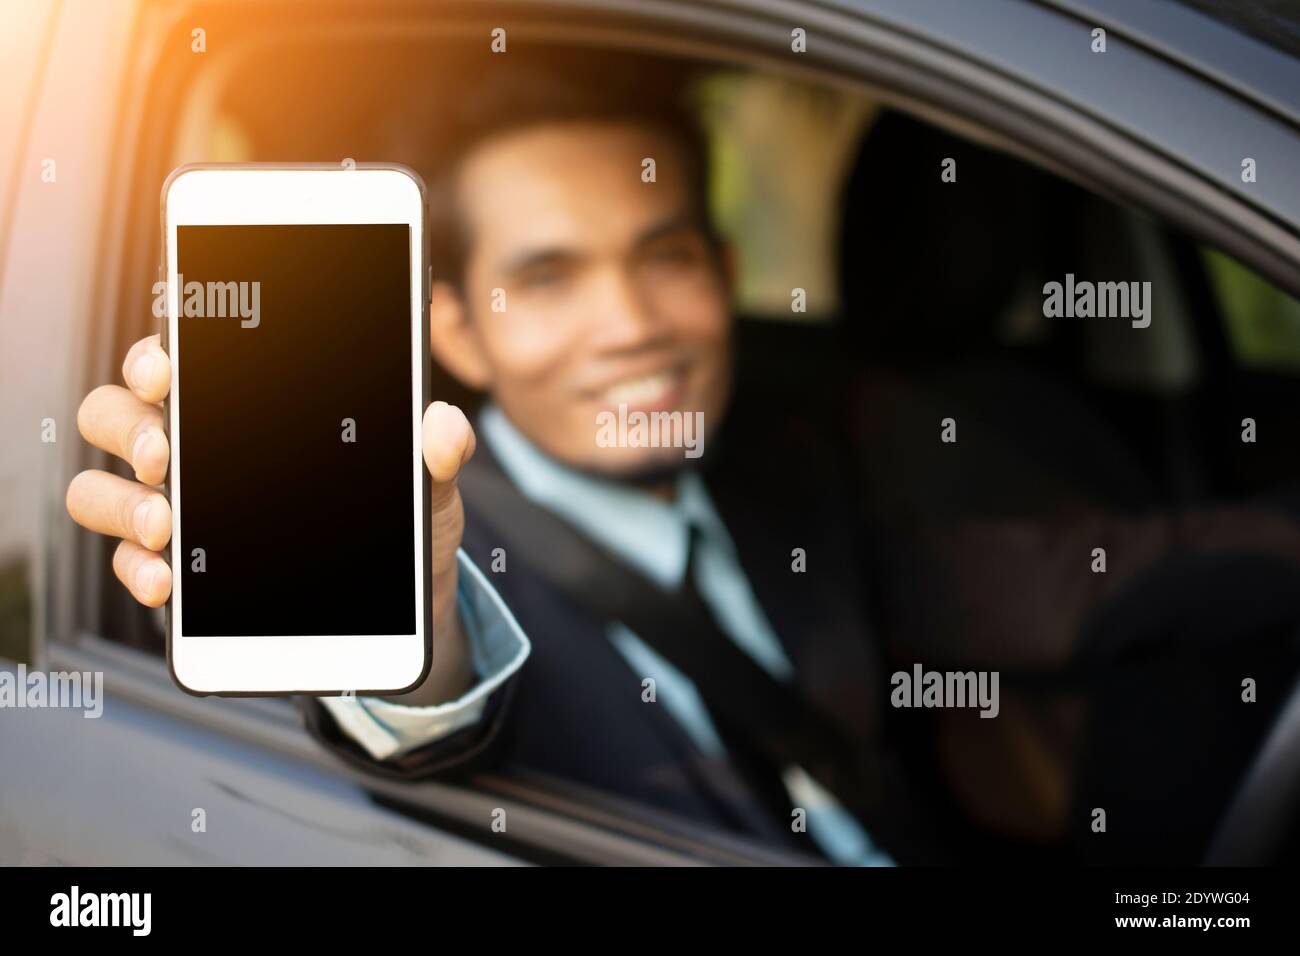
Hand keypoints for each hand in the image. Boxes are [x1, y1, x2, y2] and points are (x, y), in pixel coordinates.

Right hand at [66, 334, 476, 703]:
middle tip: (164, 456)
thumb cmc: (400, 520)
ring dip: (121, 505)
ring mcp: (173, 509)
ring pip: (98, 489)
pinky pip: (126, 563)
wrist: (399, 603)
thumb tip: (443, 425)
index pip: (172, 361)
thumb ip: (439, 452)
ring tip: (166, 526)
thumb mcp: (429, 487)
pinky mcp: (175, 570)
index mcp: (242, 404)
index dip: (154, 357)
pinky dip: (137, 571)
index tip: (167, 371)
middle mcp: (191, 448)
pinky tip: (167, 582)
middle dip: (129, 429)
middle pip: (113, 414)